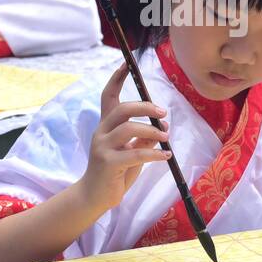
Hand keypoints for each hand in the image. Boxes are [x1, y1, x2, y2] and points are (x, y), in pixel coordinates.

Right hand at [77, 64, 171, 212]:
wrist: (94, 197)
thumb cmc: (114, 173)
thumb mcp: (130, 153)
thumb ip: (142, 140)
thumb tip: (160, 127)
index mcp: (105, 126)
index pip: (108, 96)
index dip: (117, 78)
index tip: (127, 64)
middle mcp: (101, 133)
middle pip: (122, 109)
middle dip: (146, 107)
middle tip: (163, 113)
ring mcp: (103, 148)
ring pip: (129, 129)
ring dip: (152, 131)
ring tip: (166, 136)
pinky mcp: (108, 164)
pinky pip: (136, 153)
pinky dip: (155, 154)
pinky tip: (166, 156)